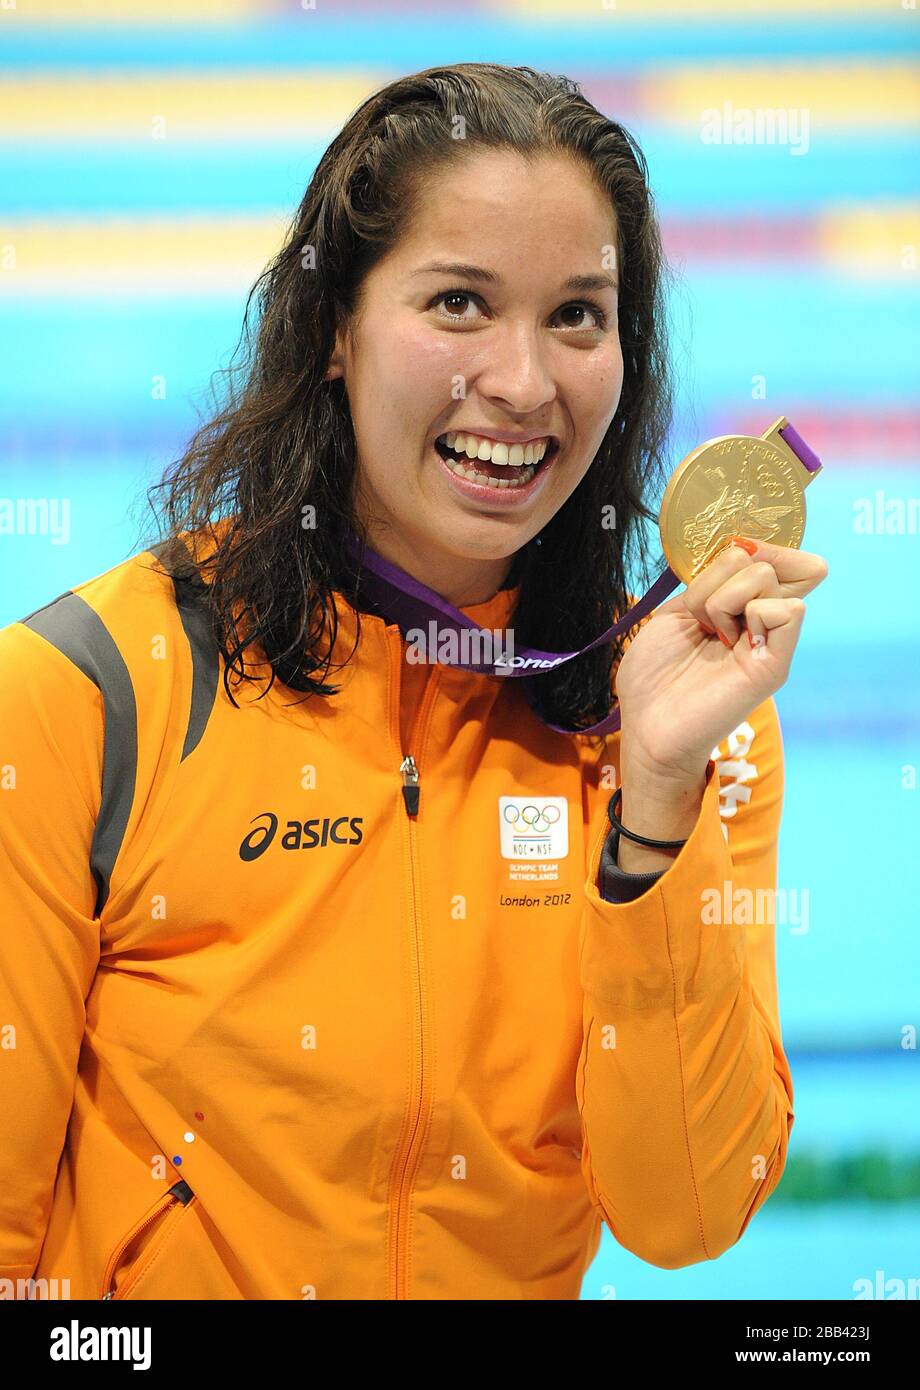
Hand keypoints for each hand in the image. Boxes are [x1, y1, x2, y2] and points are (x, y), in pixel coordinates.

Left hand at [614, 536, 828, 788]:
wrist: (647, 725)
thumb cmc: (654, 676)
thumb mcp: (677, 612)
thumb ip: (711, 581)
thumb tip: (748, 550)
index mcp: (738, 609)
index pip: (771, 559)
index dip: (752, 545)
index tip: (725, 558)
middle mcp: (759, 623)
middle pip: (762, 560)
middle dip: (719, 577)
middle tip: (702, 620)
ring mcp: (770, 642)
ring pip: (766, 577)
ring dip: (723, 597)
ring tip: (710, 635)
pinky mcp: (774, 663)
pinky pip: (787, 610)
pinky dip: (749, 614)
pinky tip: (726, 643)